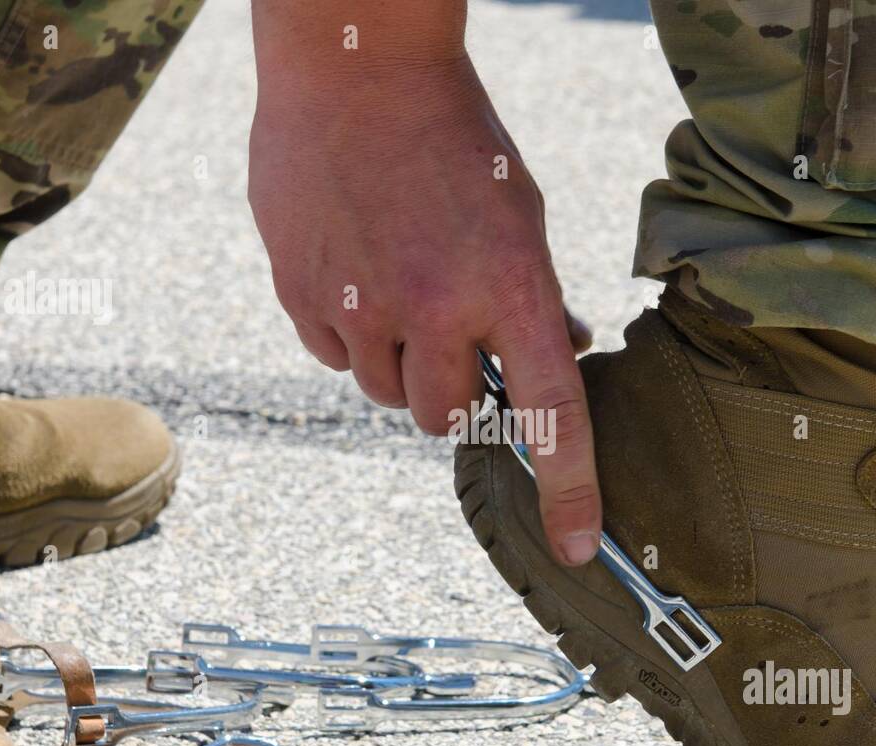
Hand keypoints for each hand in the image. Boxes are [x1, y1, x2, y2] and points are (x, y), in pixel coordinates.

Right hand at [249, 31, 600, 564]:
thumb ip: (531, 297)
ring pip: (388, 395)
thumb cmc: (456, 139)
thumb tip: (552, 360)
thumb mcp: (521, 213)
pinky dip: (350, 334)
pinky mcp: (302, 296)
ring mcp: (363, 306)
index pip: (551, 413)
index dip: (568, 489)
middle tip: (449, 331)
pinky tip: (355, 271)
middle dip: (454, 389)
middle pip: (448, 417)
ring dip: (399, 363)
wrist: (356, 67)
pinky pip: (334, 357)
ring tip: (398, 286)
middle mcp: (438, 308)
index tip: (572, 547)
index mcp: (512, 285)